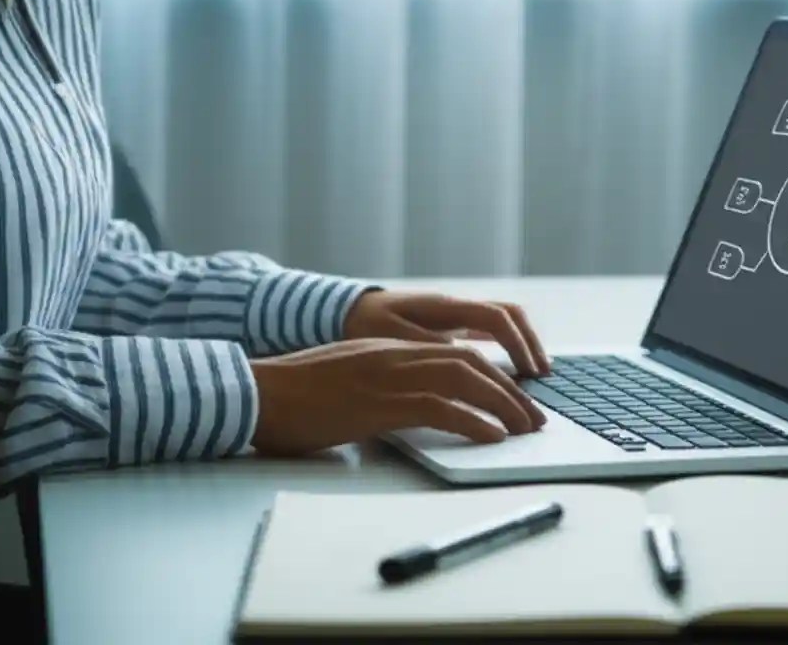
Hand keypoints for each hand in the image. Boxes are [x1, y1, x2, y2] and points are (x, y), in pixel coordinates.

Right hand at [248, 338, 546, 455]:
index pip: (454, 353)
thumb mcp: (343, 382)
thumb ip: (378, 387)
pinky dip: (473, 421)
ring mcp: (387, 376)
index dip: (490, 374)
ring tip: (524, 429)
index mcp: (387, 349)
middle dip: (508, 389)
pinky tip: (492, 437)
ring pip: (464, 380)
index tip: (511, 397)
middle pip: (470, 363)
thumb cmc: (290, 397)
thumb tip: (403, 411)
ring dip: (502, 404)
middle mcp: (394, 355)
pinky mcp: (378, 403)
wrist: (255, 393)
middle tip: (532, 417)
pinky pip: (439, 408)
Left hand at [343, 291, 551, 376]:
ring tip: (533, 375)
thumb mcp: (388, 338)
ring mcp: (453, 314)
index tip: (530, 372)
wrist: (343, 310)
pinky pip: (487, 331)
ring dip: (520, 345)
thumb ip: (425, 346)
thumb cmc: (364, 325)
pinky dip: (504, 348)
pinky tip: (508, 371)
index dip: (517, 343)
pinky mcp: (448, 325)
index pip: (495, 317)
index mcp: (443, 308)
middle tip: (542, 377)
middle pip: (508, 314)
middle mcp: (454, 306)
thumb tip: (461, 357)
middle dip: (529, 344)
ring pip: (501, 321)